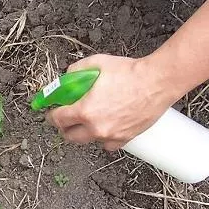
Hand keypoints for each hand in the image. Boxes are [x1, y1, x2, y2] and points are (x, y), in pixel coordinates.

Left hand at [45, 54, 180, 150]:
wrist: (157, 82)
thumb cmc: (130, 72)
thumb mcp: (96, 63)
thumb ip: (76, 71)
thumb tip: (66, 78)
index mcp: (84, 110)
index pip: (57, 120)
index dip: (51, 116)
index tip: (52, 113)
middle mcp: (95, 127)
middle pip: (69, 136)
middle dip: (64, 127)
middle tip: (67, 119)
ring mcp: (110, 135)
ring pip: (87, 141)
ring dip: (83, 132)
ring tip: (87, 121)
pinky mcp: (124, 138)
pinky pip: (107, 144)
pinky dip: (103, 138)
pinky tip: (105, 127)